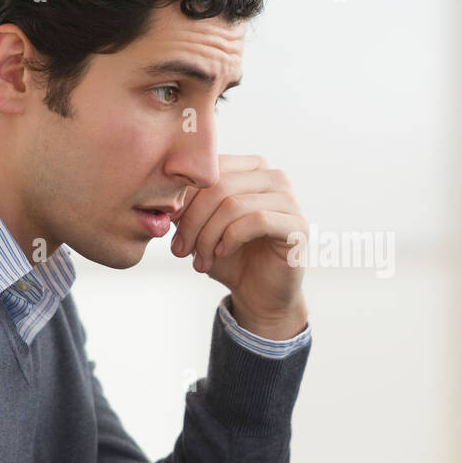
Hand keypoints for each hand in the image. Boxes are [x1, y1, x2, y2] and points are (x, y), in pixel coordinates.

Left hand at [170, 155, 307, 328]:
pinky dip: (231, 239)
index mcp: (251, 168)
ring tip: (200, 260)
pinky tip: (223, 254)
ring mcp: (289, 200)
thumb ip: (187, 203)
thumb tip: (164, 193)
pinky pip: (256, 221)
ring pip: (234, 204)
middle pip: (219, 185)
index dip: (183, 196)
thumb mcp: (201, 225)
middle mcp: (274, 177)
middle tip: (180, 250)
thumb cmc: (230, 257)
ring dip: (208, 235)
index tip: (169, 225)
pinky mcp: (297, 225)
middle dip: (192, 220)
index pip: (210, 168)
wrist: (259, 294)